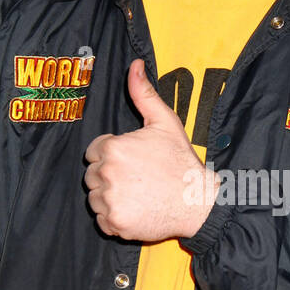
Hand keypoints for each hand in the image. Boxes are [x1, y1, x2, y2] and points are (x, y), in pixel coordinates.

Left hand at [83, 59, 218, 240]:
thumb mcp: (164, 122)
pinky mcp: (114, 223)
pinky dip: (114, 217)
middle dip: (109, 176)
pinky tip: (136, 209)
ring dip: (110, 197)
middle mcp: (106, 174)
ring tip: (137, 194)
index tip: (132, 162)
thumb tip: (134, 65)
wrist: (196, 201)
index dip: (112, 155)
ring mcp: (109, 201)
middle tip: (137, 179)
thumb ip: (143, 94)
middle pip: (92, 175)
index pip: (94, 151)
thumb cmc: (180, 161)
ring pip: (94, 198)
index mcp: (113, 148)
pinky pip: (101, 219)